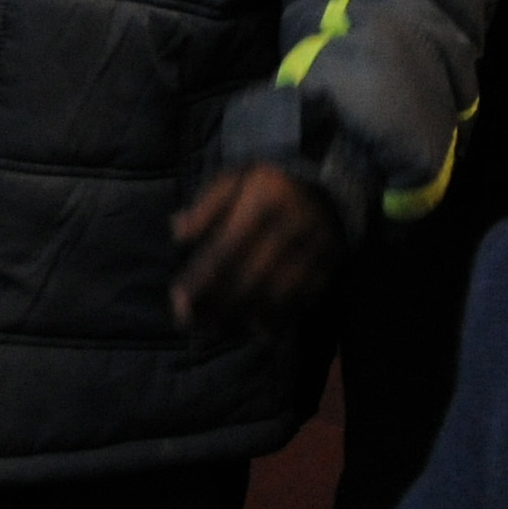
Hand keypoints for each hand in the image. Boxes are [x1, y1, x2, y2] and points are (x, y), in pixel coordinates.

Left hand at [169, 165, 344, 331]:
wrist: (330, 184)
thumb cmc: (270, 184)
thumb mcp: (236, 179)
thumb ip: (207, 206)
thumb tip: (178, 232)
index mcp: (263, 203)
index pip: (226, 250)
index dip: (201, 280)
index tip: (179, 302)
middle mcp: (290, 229)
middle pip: (249, 279)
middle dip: (218, 306)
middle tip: (192, 323)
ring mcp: (313, 251)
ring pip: (276, 296)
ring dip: (246, 318)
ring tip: (220, 329)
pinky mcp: (328, 267)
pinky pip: (302, 301)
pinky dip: (280, 318)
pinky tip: (258, 330)